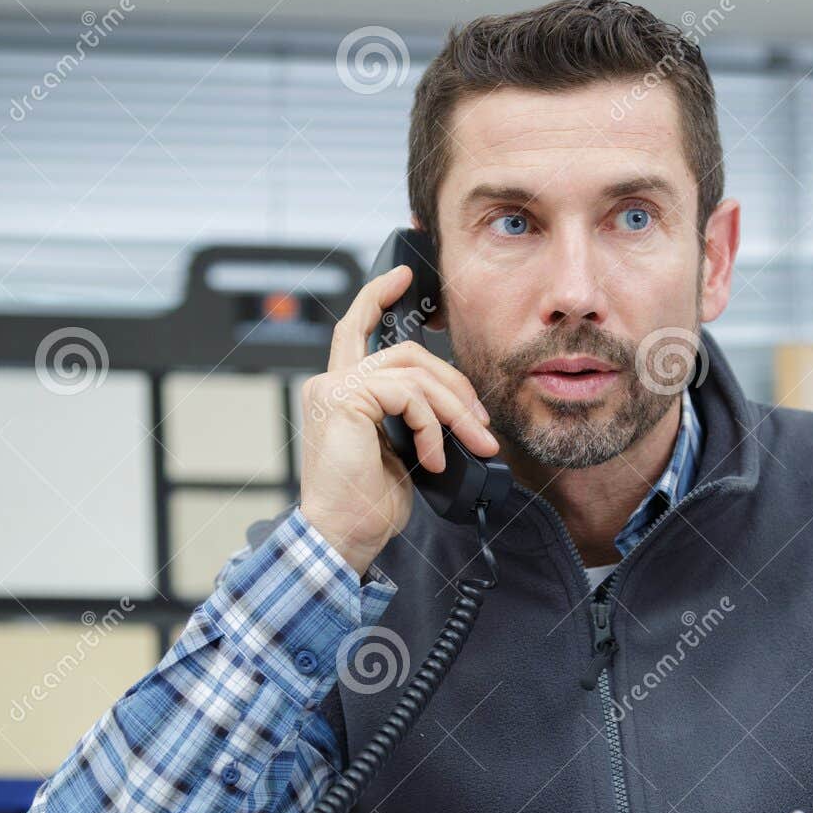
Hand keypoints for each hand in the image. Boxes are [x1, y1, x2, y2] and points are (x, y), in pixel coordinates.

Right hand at [297, 264, 498, 576]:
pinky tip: (433, 458)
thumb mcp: (400, 453)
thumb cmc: (366, 506)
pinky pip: (409, 395)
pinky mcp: (344, 401)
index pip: (356, 329)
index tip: (405, 277)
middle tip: (481, 424)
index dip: (378, 295)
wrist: (342, 536)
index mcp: (341, 393)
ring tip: (472, 445)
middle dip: (455, 383)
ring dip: (455, 410)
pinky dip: (432, 426)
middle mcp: (331, 384)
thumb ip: (414, 420)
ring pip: (415, 373)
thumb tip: (457, 415)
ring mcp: (334, 390)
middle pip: (407, 352)